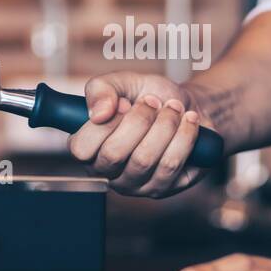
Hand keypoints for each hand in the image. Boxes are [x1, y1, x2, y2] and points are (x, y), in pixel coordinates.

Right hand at [67, 71, 217, 197]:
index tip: (123, 103)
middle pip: (114, 154)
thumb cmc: (151, 96)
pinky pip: (171, 165)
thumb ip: (101, 89)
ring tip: (174, 108)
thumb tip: (98, 114)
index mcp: (90, 148)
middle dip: (140, 120)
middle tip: (154, 101)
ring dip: (165, 125)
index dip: (104, 124)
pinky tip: (189, 121)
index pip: (81, 149)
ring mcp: (135, 185)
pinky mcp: (163, 189)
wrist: (189, 106)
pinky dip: (184, 136)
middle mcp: (108, 172)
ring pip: (145, 159)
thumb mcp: (123, 82)